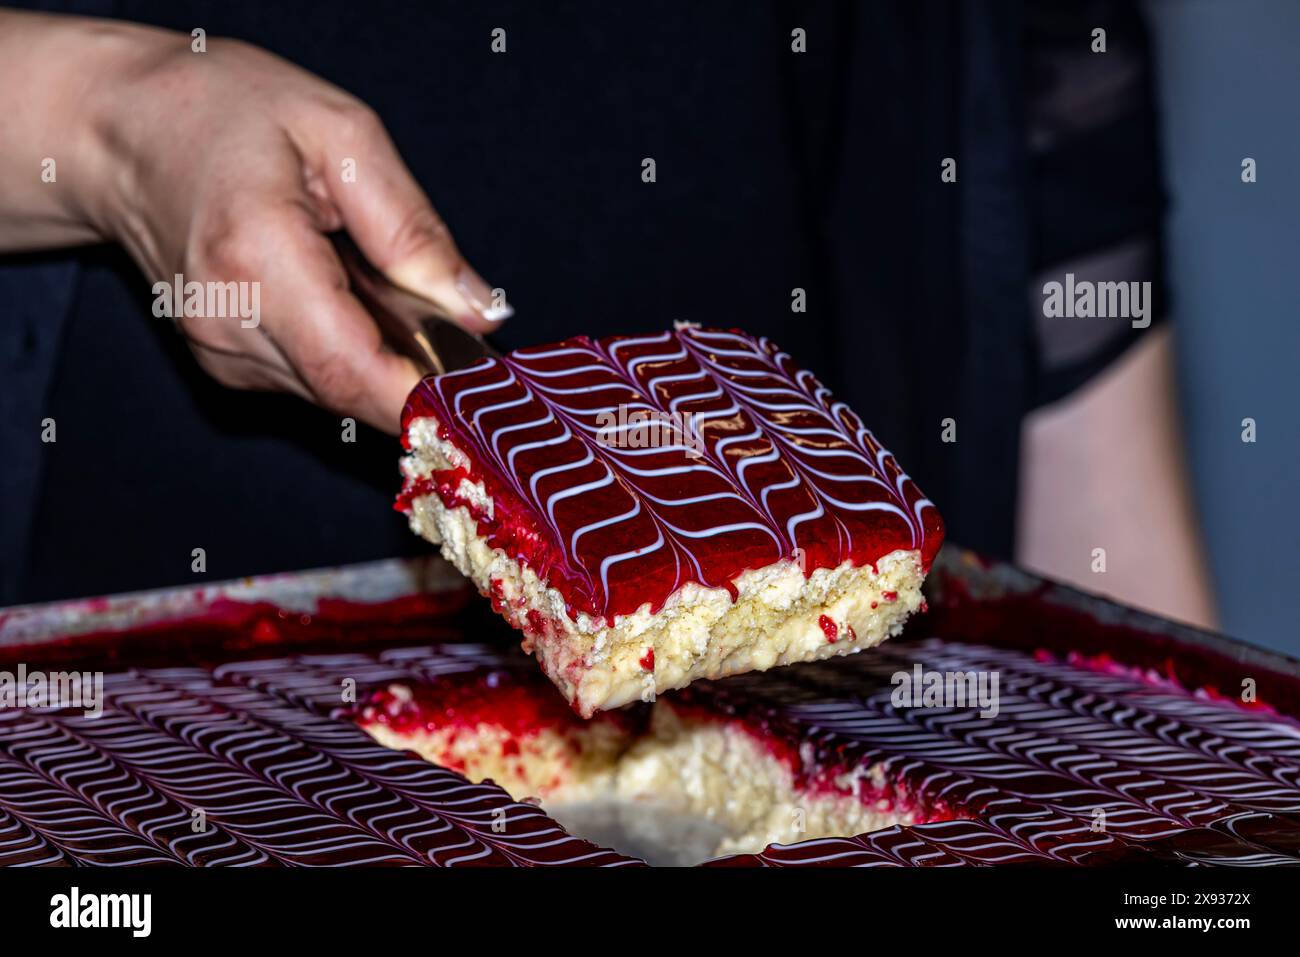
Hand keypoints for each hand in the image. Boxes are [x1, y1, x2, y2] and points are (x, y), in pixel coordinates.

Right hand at [51, 23, 507, 431]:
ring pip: (334, 394)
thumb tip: (478, 310)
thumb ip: (413, 230)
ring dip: (381, 362)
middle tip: (459, 337)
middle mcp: (228, 319)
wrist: (123, 129)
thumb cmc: (225, 112)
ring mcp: (217, 347)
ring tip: (384, 292)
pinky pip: (310, 379)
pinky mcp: (220, 360)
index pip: (353, 370)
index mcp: (258, 256)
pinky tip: (342, 299)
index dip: (425, 398)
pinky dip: (346, 353)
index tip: (481, 395)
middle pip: (351, 393)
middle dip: (417, 377)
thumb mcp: (342, 137)